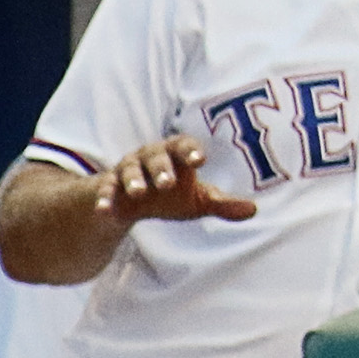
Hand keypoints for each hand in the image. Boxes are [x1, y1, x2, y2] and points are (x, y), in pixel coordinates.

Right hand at [96, 134, 257, 227]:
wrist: (131, 203)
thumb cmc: (172, 195)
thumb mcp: (197, 200)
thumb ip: (222, 203)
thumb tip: (254, 210)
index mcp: (176, 153)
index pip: (185, 146)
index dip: (192, 151)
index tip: (200, 160)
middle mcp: (151, 156)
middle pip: (157, 157)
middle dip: (162, 169)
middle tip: (168, 183)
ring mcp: (127, 169)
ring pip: (129, 170)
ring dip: (134, 180)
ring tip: (139, 192)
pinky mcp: (108, 186)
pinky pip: (106, 190)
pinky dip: (104, 199)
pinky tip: (105, 212)